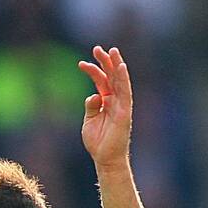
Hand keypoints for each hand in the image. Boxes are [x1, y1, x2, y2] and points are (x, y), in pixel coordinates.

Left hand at [79, 45, 131, 169]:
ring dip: (116, 65)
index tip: (81, 64)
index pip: (101, 81)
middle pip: (111, 76)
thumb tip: (92, 95)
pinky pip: (125, 92)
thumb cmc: (98, 142)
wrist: (105, 158)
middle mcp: (115, 100)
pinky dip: (123, 80)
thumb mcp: (89, 121)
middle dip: (105, 62)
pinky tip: (121, 68)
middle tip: (96, 49)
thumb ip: (91, 106)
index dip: (93, 71)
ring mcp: (121, 104)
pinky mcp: (125, 111)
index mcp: (106, 101)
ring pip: (120, 81)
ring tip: (112, 51)